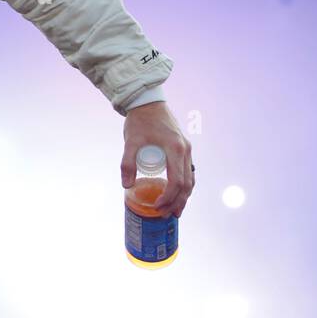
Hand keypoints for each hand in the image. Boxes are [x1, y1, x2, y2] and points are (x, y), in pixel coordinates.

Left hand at [121, 101, 193, 217]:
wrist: (147, 102)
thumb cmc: (139, 120)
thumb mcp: (130, 142)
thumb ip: (127, 163)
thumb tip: (126, 185)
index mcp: (175, 149)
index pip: (177, 181)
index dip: (168, 197)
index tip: (157, 207)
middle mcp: (185, 150)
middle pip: (187, 184)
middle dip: (178, 202)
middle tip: (166, 215)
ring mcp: (186, 149)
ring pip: (190, 178)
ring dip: (183, 196)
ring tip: (173, 211)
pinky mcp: (183, 147)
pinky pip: (188, 171)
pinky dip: (184, 185)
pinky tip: (176, 193)